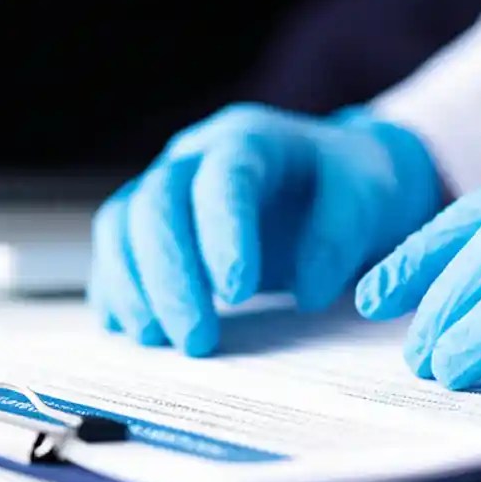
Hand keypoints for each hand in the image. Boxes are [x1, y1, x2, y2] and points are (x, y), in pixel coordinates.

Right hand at [87, 103, 440, 354]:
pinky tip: (135, 329)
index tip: (238, 293)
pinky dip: (116, 291)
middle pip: (157, 203)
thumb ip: (341, 236)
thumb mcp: (367, 199)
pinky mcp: (144, 224)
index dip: (223, 233)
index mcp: (249, 140)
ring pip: (121, 225)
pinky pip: (113, 252)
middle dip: (170, 276)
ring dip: (132, 287)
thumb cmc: (345, 188)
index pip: (223, 177)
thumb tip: (305, 291)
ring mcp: (160, 187)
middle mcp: (193, 157)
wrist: (323, 180)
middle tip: (196, 341)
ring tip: (157, 340)